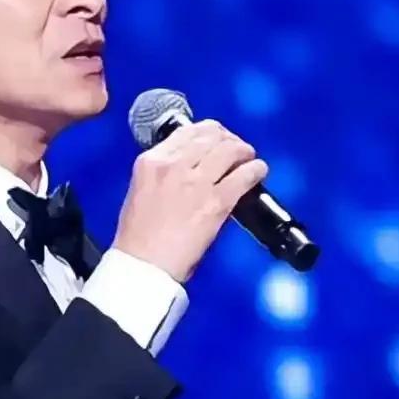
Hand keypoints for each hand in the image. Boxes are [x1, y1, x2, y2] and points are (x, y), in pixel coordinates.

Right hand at [111, 119, 267, 282]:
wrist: (143, 266)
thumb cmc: (138, 238)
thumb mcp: (140, 191)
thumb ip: (163, 173)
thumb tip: (191, 166)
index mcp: (151, 162)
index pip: (187, 132)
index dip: (208, 132)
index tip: (217, 138)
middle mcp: (173, 165)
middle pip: (211, 136)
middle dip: (228, 138)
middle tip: (236, 148)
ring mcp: (196, 183)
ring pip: (230, 150)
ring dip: (244, 151)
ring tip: (249, 158)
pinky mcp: (216, 202)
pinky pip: (244, 176)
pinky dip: (256, 171)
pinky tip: (259, 172)